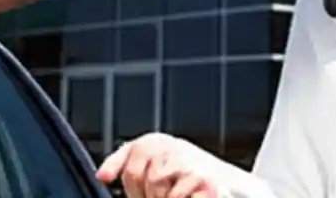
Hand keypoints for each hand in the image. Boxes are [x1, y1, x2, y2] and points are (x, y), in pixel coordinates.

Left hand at [97, 133, 225, 197]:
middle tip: (168, 194)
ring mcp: (188, 162)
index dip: (137, 190)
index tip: (146, 195)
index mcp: (155, 143)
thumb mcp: (153, 165)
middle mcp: (171, 146)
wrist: (233, 188)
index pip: (131, 170)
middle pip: (143, 179)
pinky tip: (193, 196)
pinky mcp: (203, 179)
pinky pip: (176, 197)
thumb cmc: (188, 180)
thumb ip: (124, 164)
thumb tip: (102, 175)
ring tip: (181, 194)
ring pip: (158, 188)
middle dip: (151, 196)